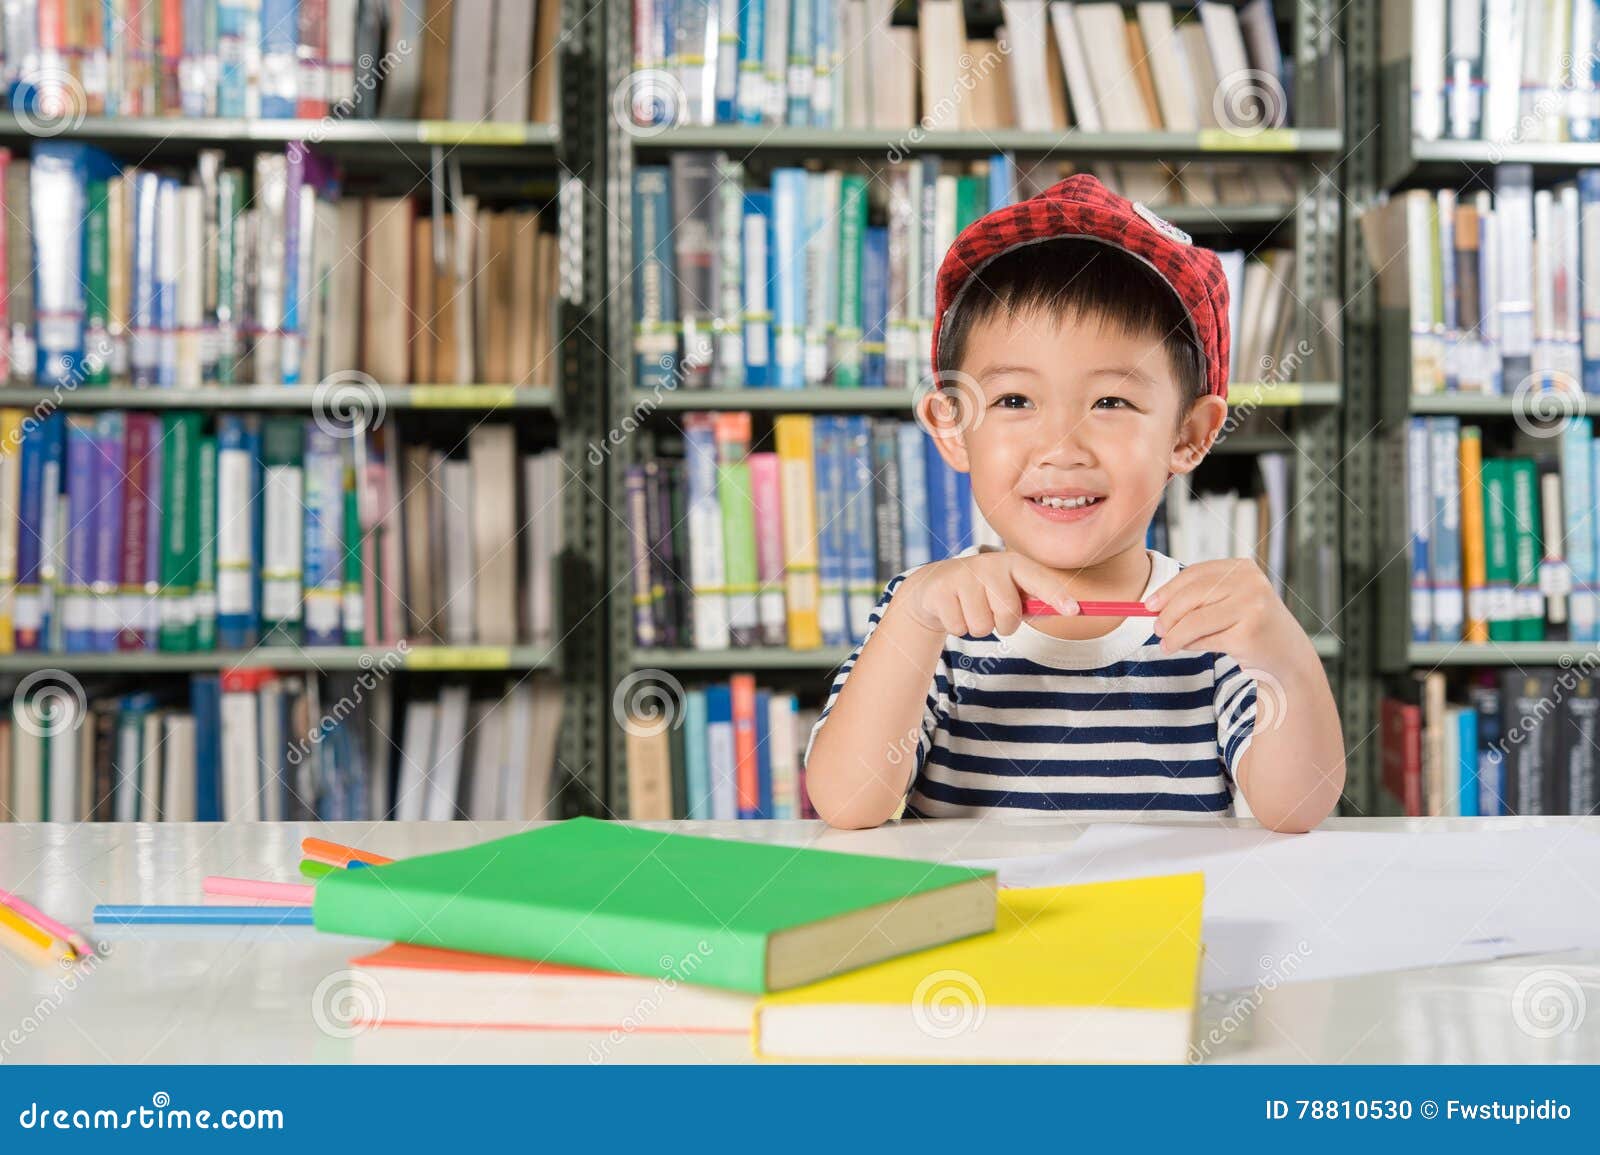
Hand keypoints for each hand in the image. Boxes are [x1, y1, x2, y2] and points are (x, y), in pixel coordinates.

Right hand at [895, 551, 1078, 638]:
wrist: (935, 586)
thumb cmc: (983, 593)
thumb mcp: (1009, 593)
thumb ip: (1037, 602)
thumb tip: (1071, 610)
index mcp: (1012, 564)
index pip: (1038, 579)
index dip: (1056, 595)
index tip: (1074, 610)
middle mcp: (989, 565)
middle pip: (1008, 613)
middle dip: (1004, 625)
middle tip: (993, 615)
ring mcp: (963, 575)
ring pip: (982, 625)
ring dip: (978, 627)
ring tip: (970, 610)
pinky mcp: (941, 590)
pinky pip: (959, 628)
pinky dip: (957, 627)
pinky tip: (954, 610)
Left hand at [1144, 558, 1310, 673]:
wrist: (1287, 655)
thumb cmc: (1250, 626)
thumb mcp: (1228, 603)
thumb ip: (1197, 600)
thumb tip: (1152, 607)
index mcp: (1242, 568)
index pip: (1195, 574)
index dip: (1167, 590)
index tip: (1148, 605)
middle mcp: (1250, 583)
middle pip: (1192, 596)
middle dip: (1168, 615)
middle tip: (1156, 630)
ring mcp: (1252, 608)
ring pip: (1195, 620)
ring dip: (1175, 635)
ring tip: (1166, 645)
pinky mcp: (1249, 634)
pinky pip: (1206, 640)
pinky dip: (1192, 645)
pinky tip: (1190, 647)